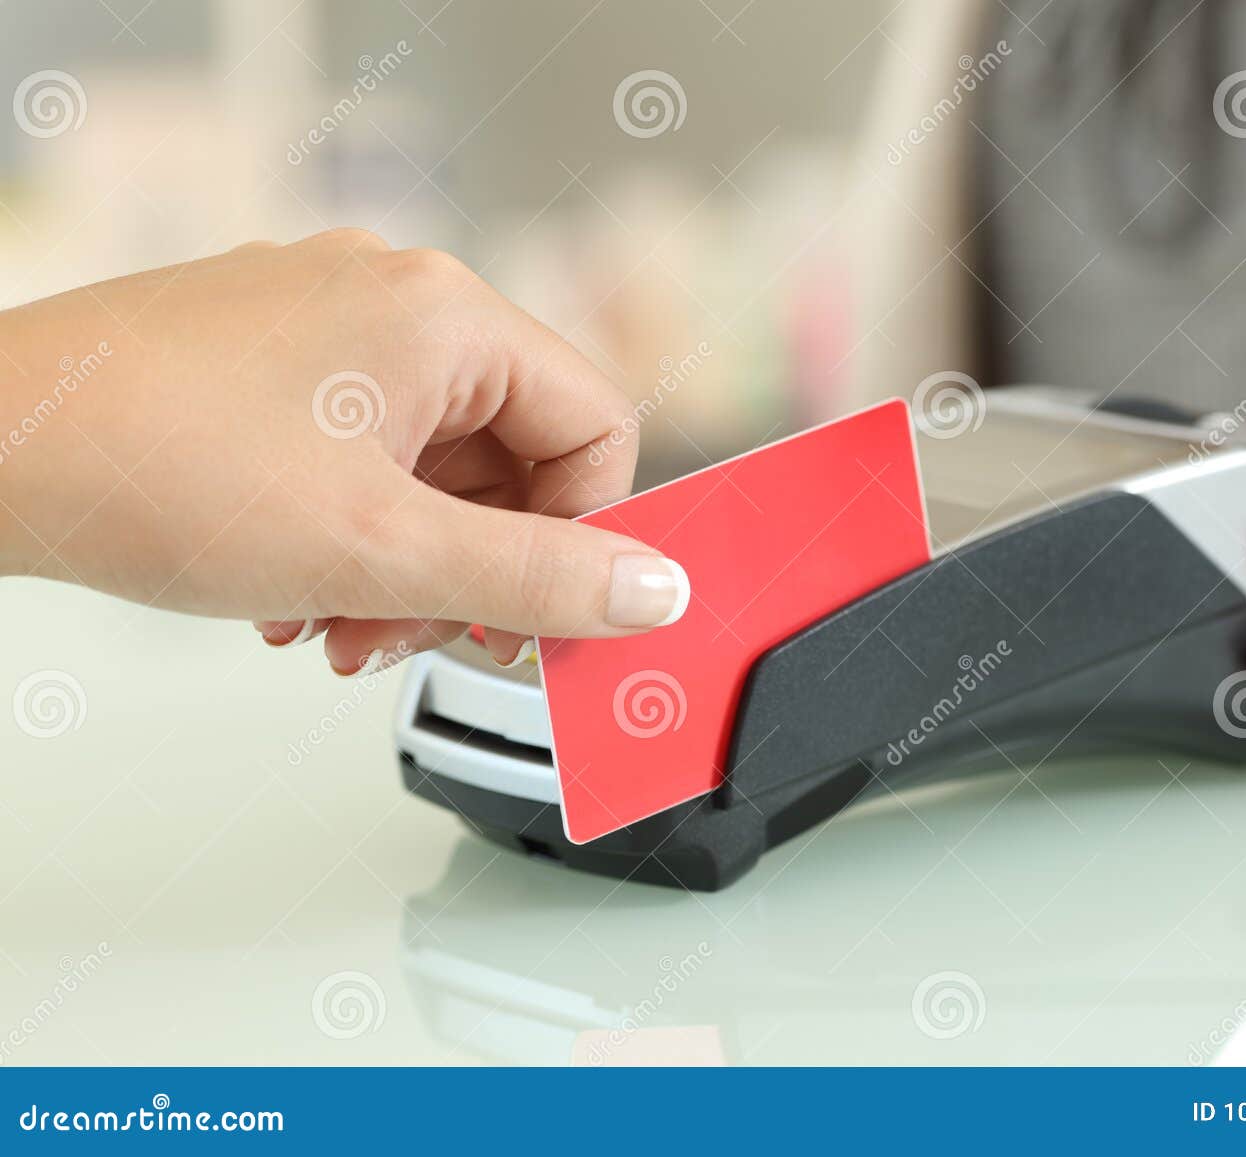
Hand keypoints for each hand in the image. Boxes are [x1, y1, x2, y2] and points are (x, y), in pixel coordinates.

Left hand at [0, 230, 687, 673]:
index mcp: (447, 314)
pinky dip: (349, 532)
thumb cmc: (151, 464)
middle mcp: (394, 297)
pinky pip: (363, 454)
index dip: (583, 538)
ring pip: (433, 466)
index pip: (596, 428)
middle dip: (469, 570)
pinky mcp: (273, 358)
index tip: (537, 616)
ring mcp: (326, 322)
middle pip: (511, 456)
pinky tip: (294, 590)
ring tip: (336, 626)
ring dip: (404, 566)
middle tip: (412, 638)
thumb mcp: (380, 550)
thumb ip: (535, 578)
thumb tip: (653, 590)